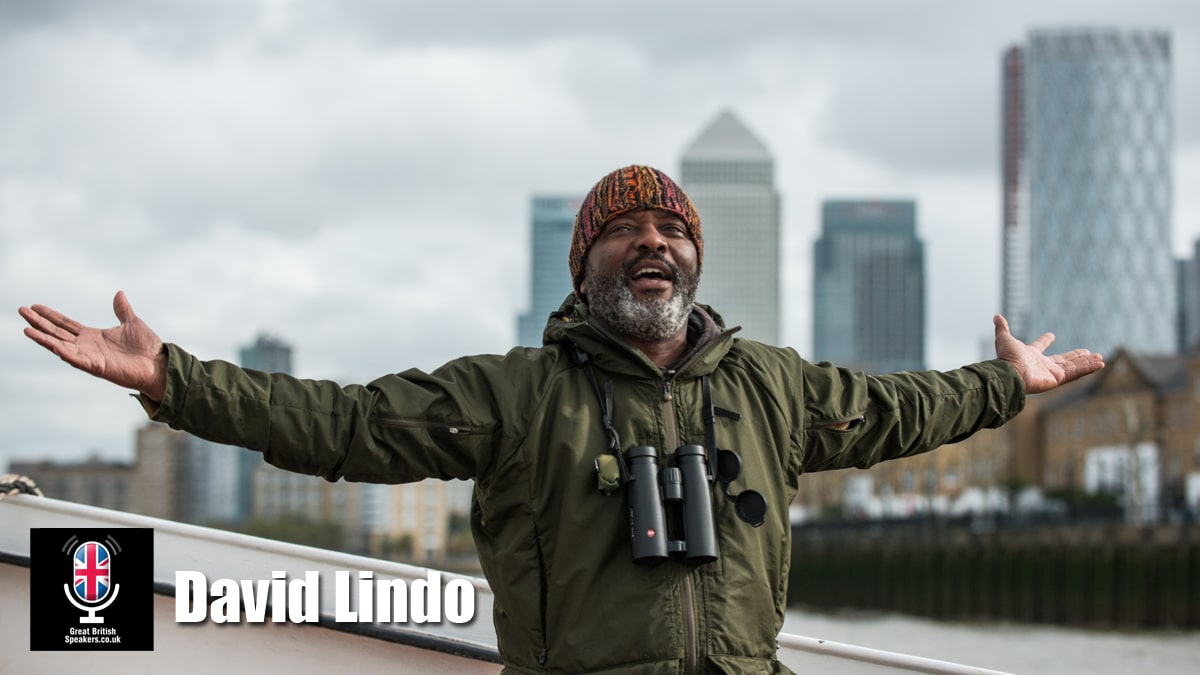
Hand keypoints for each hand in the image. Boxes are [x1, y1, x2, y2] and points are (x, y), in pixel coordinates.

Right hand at [19, 291, 167, 400]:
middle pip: (57, 333)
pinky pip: (76, 359)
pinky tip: (51, 344)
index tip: (35, 307)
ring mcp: (89, 357)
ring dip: (43, 338)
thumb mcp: (132, 323)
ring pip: (60, 346)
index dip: (50, 316)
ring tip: (26, 328)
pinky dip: (63, 352)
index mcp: (93, 336)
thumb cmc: (147, 348)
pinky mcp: (96, 367)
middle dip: (39, 323)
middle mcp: (87, 346)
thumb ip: (122, 310)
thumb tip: (118, 293)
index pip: (66, 324)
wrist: (160, 364)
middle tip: (22, 311)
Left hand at [994, 314, 1103, 393]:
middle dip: (1076, 356)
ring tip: (1100, 358)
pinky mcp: (1057, 379)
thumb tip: (996, 316)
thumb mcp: (1004, 339)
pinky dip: (1088, 368)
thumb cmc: (1006, 358)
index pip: (1039, 347)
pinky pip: (1076, 373)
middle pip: (1063, 359)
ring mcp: (1051, 373)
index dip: (1044, 341)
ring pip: (1073, 366)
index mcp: (1030, 355)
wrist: (1009, 373)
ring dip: (1087, 362)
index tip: (1051, 335)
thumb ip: (1002, 328)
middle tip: (1088, 351)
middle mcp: (1042, 365)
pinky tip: (1100, 363)